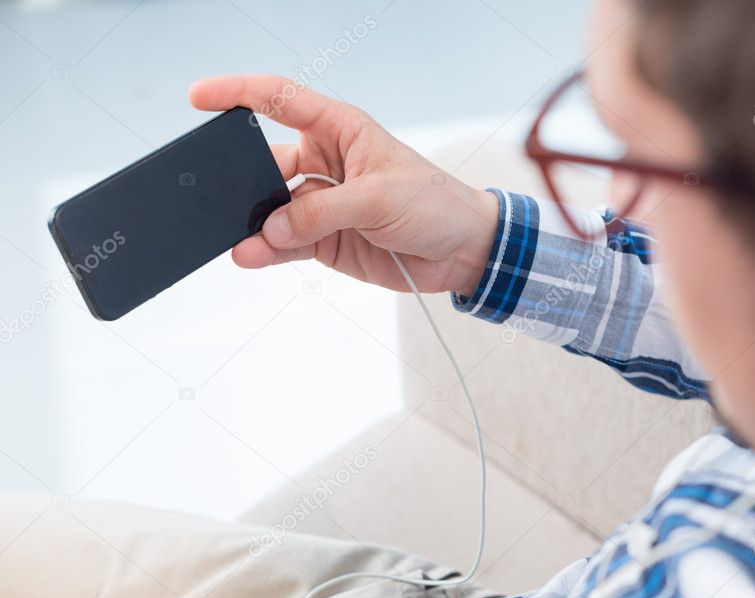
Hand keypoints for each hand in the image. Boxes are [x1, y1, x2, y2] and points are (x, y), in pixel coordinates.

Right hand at [188, 75, 498, 296]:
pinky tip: (252, 255)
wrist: (463, 250)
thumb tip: (270, 228)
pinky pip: (285, 242)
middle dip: (240, 180)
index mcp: (339, 129)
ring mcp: (321, 202)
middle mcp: (325, 161)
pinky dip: (267, 250)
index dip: (238, 93)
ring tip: (239, 241)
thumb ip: (322, 212)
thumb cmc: (435, 203)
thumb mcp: (380, 198)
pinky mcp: (324, 239)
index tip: (198, 98)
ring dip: (254, 224)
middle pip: (266, 163)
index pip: (280, 100)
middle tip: (217, 196)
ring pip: (271, 209)